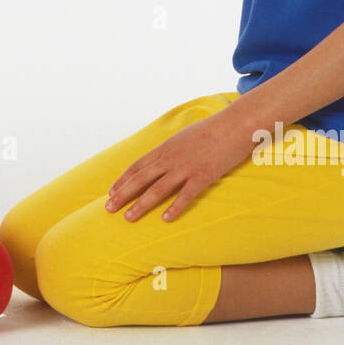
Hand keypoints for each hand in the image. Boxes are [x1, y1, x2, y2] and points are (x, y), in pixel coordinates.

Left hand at [105, 113, 254, 222]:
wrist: (235, 124)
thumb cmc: (212, 130)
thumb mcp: (185, 136)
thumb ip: (172, 149)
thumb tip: (162, 159)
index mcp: (165, 147)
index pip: (138, 166)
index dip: (123, 180)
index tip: (110, 192)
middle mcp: (171, 158)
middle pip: (141, 179)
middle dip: (123, 194)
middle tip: (108, 209)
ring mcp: (186, 167)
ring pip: (158, 189)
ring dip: (141, 205)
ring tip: (128, 218)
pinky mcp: (203, 176)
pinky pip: (186, 195)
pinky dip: (174, 207)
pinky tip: (165, 219)